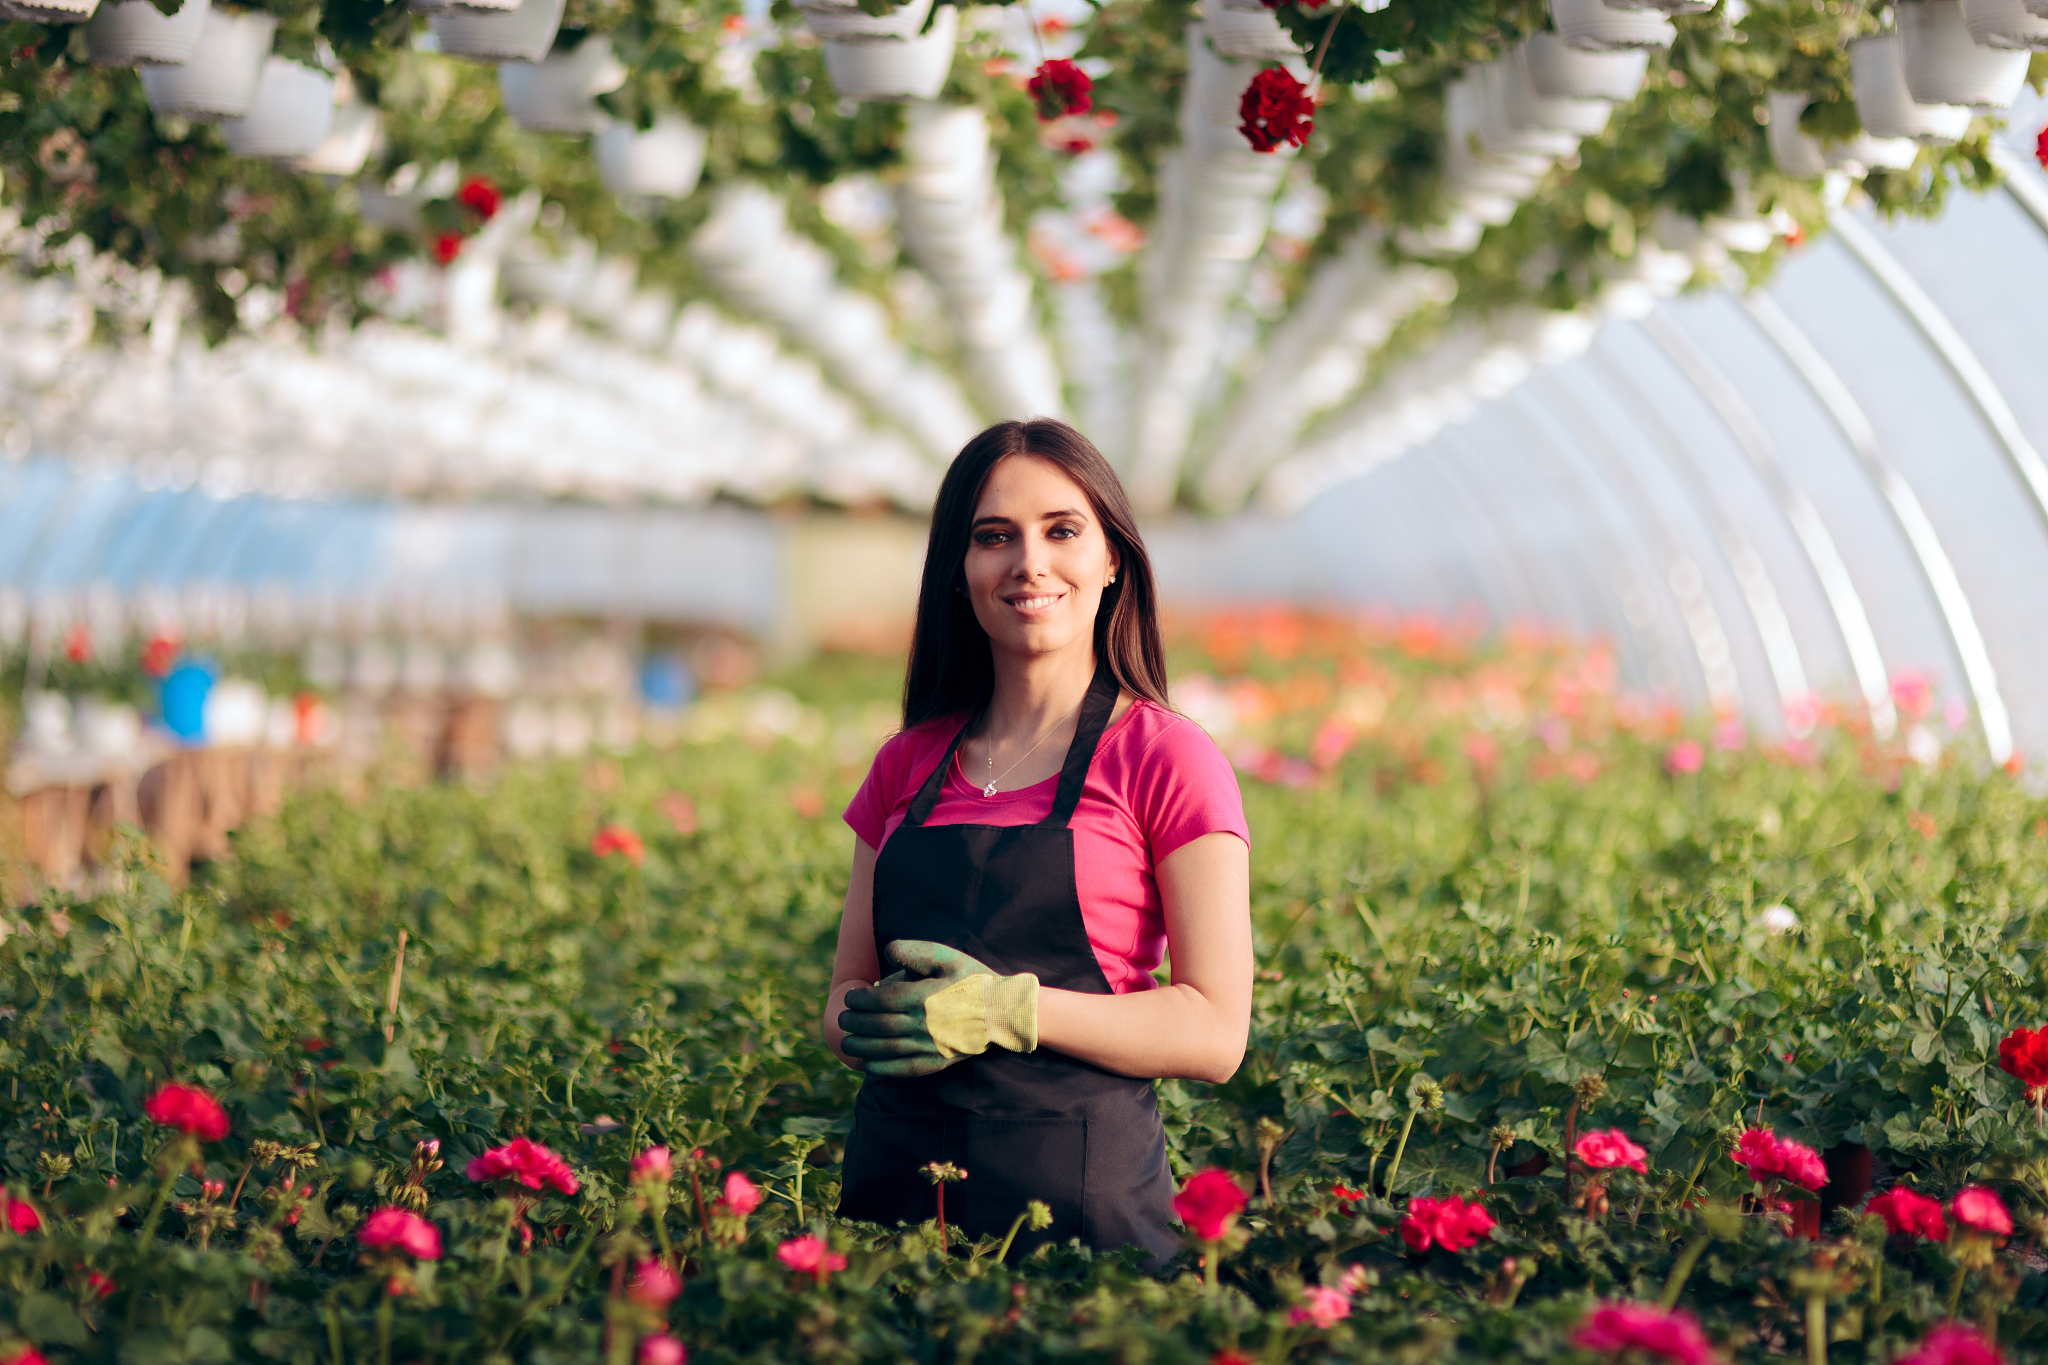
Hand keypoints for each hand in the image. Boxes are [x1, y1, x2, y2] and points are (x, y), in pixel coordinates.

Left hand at [839, 941, 992, 1076]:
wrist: (1002, 1010)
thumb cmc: (971, 979)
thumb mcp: (946, 956)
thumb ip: (914, 951)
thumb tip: (886, 951)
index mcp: (924, 997)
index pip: (880, 1001)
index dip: (860, 1001)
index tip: (850, 998)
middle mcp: (924, 1024)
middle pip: (878, 1026)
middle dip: (855, 1023)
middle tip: (843, 1019)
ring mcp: (930, 1046)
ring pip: (887, 1049)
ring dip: (861, 1048)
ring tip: (847, 1043)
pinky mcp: (937, 1062)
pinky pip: (904, 1069)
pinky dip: (883, 1070)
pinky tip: (869, 1067)